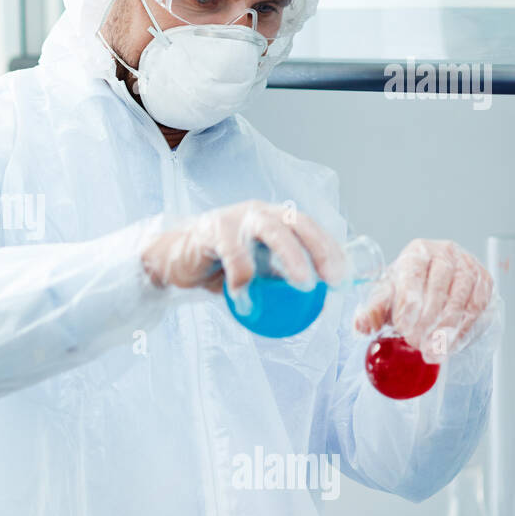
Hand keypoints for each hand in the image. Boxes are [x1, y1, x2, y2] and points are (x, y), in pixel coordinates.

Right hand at [141, 201, 342, 301]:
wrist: (172, 261)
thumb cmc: (218, 265)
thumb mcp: (256, 271)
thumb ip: (279, 276)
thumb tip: (314, 298)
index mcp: (273, 219)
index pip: (309, 227)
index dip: (329, 248)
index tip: (343, 277)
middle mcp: (257, 213)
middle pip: (297, 223)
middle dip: (319, 250)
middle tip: (331, 280)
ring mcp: (235, 218)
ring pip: (272, 231)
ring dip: (292, 258)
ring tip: (304, 285)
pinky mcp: (212, 230)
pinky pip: (236, 255)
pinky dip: (245, 281)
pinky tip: (245, 302)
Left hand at [353, 238, 492, 362]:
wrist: (434, 283)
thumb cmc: (408, 289)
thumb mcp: (387, 297)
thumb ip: (373, 311)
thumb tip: (361, 326)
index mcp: (417, 252)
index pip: (414, 274)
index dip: (409, 301)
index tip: (403, 326)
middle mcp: (445, 253)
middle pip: (439, 287)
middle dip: (428, 320)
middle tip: (417, 344)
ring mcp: (468, 265)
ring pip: (461, 298)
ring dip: (447, 328)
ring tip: (434, 350)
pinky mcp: (485, 281)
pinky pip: (478, 306)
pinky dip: (464, 328)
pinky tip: (451, 344)